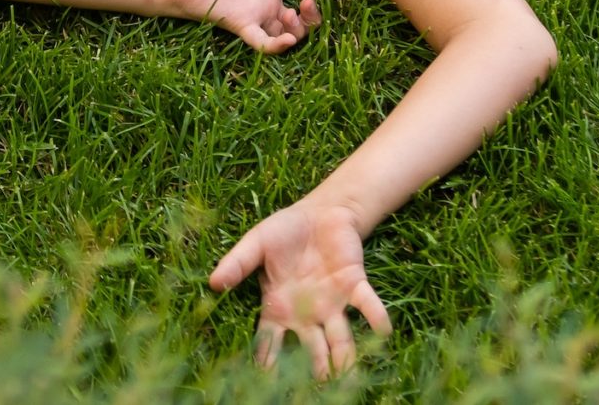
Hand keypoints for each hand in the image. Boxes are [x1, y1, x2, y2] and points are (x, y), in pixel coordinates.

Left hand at [156, 0, 331, 51]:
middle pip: (302, 16)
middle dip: (315, 14)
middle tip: (308, 3)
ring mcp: (255, 14)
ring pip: (289, 33)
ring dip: (301, 29)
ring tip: (297, 13)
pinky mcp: (241, 24)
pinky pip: (263, 43)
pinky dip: (277, 46)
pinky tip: (288, 39)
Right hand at [210, 195, 389, 377]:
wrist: (320, 211)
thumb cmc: (285, 231)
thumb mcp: (255, 243)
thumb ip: (238, 263)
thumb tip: (214, 284)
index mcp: (280, 308)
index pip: (271, 343)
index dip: (268, 361)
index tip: (265, 381)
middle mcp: (308, 314)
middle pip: (313, 350)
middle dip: (317, 369)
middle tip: (320, 387)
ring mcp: (333, 303)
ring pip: (341, 338)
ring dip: (346, 358)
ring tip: (348, 376)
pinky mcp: (354, 285)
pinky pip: (367, 305)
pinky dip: (376, 317)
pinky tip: (384, 330)